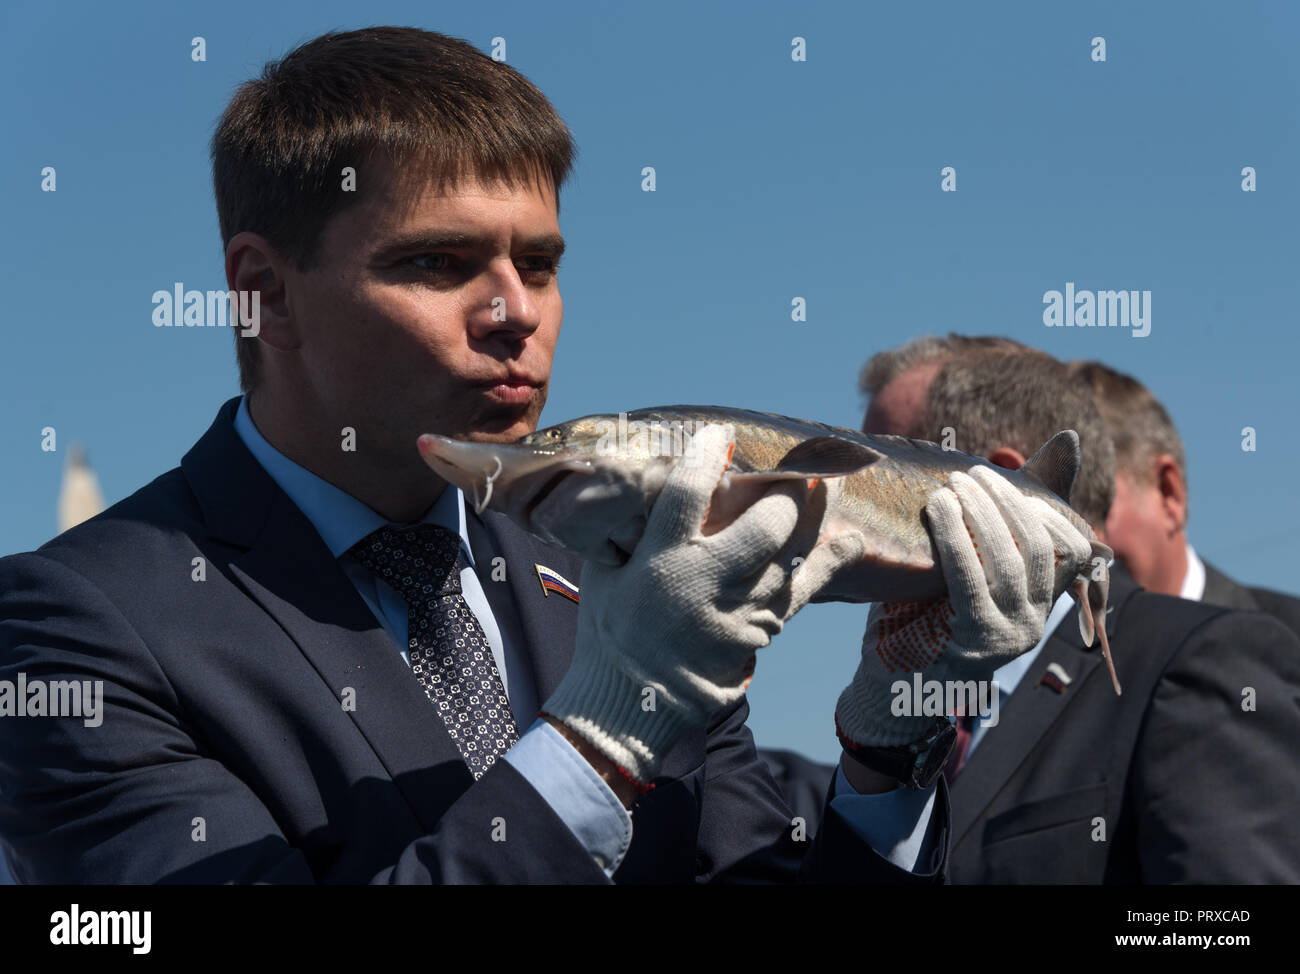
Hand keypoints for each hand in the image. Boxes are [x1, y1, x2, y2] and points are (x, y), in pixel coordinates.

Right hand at [540, 424, 822, 782]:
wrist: (632, 702)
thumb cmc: (612, 628)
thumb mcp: (605, 570)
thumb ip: (628, 528)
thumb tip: (646, 479)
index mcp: (659, 560)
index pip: (688, 495)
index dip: (707, 456)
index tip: (721, 433)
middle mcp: (704, 583)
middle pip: (763, 527)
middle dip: (786, 493)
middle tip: (798, 471)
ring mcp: (737, 612)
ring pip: (791, 560)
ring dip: (817, 523)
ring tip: (835, 493)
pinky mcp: (758, 634)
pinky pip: (799, 594)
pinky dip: (825, 566)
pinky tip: (850, 544)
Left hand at [835, 465, 1092, 748]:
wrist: (896, 689)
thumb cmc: (924, 623)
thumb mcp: (962, 580)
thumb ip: (980, 544)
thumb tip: (985, 482)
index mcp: (1040, 606)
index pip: (1072, 551)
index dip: (1049, 511)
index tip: (1015, 480)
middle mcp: (1034, 622)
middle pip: (1038, 547)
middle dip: (1007, 501)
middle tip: (973, 472)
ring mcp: (1009, 634)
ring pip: (1009, 560)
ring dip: (981, 513)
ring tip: (953, 485)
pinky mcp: (976, 641)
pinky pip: (970, 579)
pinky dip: (955, 537)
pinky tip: (939, 509)